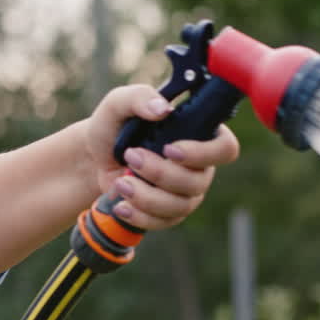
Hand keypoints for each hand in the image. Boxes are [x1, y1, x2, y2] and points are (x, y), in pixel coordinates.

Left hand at [83, 84, 239, 229]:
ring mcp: (185, 192)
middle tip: (131, 156)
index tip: (170, 149)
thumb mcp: (119, 104)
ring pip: (181, 205)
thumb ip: (139, 97)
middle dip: (161, 173)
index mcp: (197, 134)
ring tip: (121, 183)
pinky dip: (140, 215)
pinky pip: (164, 222)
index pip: (225, 148)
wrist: (94, 157)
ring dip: (147, 196)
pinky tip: (121, 205)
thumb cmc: (112, 125)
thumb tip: (162, 109)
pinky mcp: (169, 212)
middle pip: (198, 181)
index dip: (204, 153)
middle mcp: (198, 165)